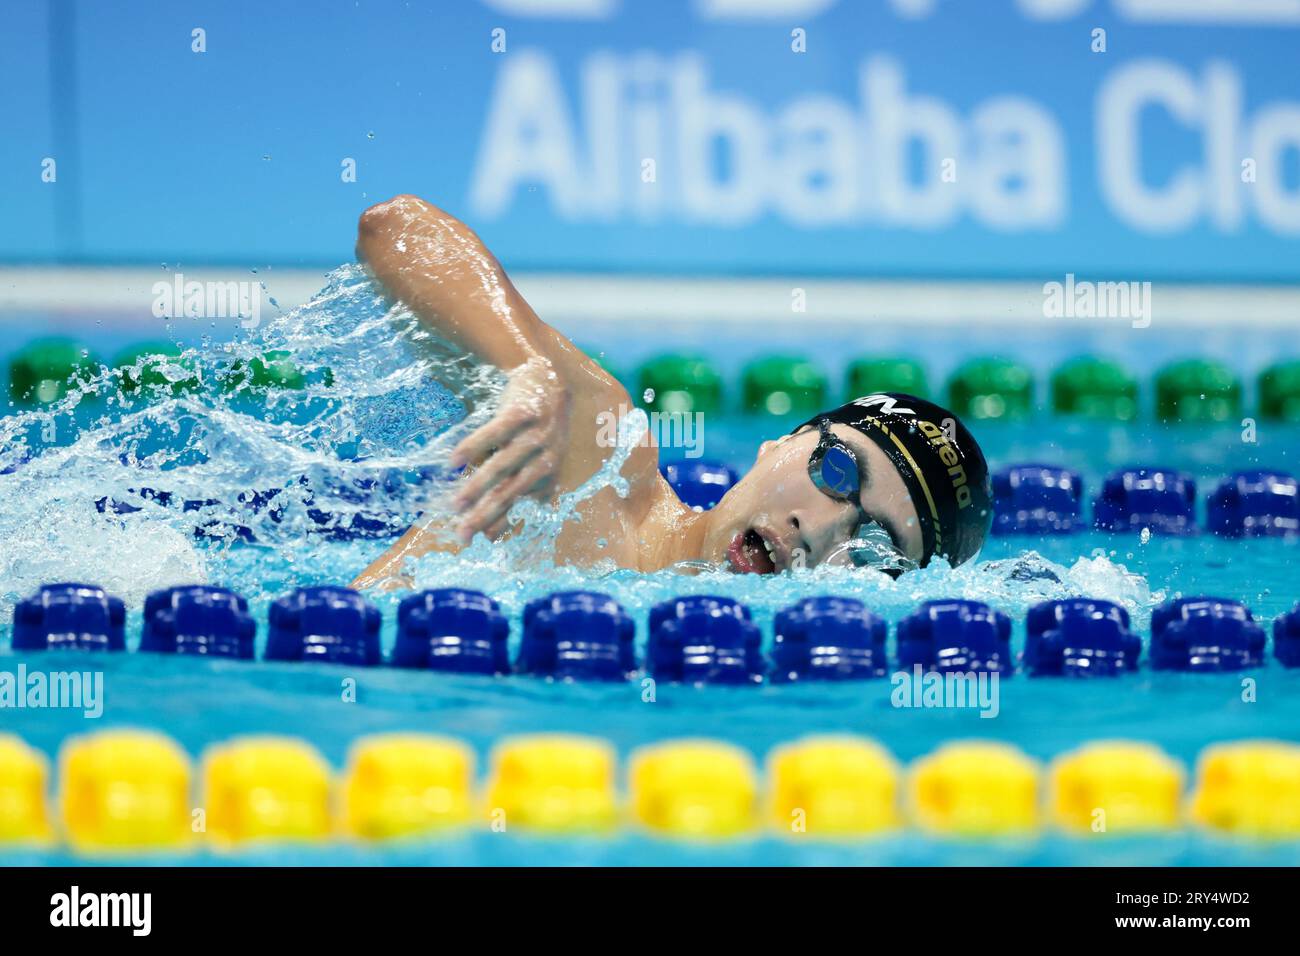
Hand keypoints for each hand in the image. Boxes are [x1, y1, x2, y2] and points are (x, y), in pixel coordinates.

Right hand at [449, 356, 571, 541]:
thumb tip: (492, 535)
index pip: (518, 504)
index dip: (494, 523)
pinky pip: (494, 433)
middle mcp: (546, 457)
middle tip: (461, 534)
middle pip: (510, 492)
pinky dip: (473, 447)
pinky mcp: (522, 412)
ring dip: (476, 487)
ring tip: (455, 504)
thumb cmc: (534, 431)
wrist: (549, 380)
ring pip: (501, 466)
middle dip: (483, 515)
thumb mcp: (532, 463)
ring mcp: (535, 435)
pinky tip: (455, 462)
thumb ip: (512, 495)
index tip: (473, 541)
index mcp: (549, 475)